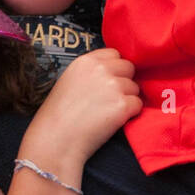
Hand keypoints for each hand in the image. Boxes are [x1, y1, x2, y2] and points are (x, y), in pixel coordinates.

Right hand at [26, 48, 140, 164]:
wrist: (56, 140)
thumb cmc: (58, 116)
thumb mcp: (69, 81)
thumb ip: (91, 73)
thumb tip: (113, 73)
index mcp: (86, 61)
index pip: (114, 54)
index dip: (114, 68)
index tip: (109, 80)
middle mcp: (101, 69)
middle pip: (128, 67)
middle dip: (124, 81)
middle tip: (111, 98)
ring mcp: (113, 86)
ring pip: (135, 87)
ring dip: (127, 99)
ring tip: (108, 113)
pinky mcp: (122, 105)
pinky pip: (138, 105)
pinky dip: (130, 114)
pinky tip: (113, 121)